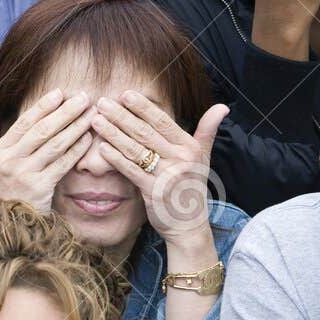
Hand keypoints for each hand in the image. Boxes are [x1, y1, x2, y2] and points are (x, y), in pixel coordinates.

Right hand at [0, 90, 92, 211]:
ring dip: (75, 127)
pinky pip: (62, 164)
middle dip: (65, 112)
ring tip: (90, 114)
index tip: (60, 94)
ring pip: (55, 145)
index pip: (23, 123)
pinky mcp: (41, 188)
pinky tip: (87, 138)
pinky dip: (76, 150)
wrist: (4, 226)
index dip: (43, 107)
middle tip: (83, 97)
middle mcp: (10, 161)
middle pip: (42, 130)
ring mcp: (25, 175)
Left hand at [90, 92, 228, 245]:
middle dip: (121, 115)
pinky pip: (132, 171)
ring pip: (135, 149)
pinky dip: (116, 158)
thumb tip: (223, 106)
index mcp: (189, 147)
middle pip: (145, 132)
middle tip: (102, 101)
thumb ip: (207, 130)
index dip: (143, 107)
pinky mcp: (153, 192)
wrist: (190, 225)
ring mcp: (167, 176)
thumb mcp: (204, 157)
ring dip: (113, 133)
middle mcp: (180, 159)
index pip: (163, 122)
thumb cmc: (192, 188)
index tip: (125, 94)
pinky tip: (102, 148)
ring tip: (97, 120)